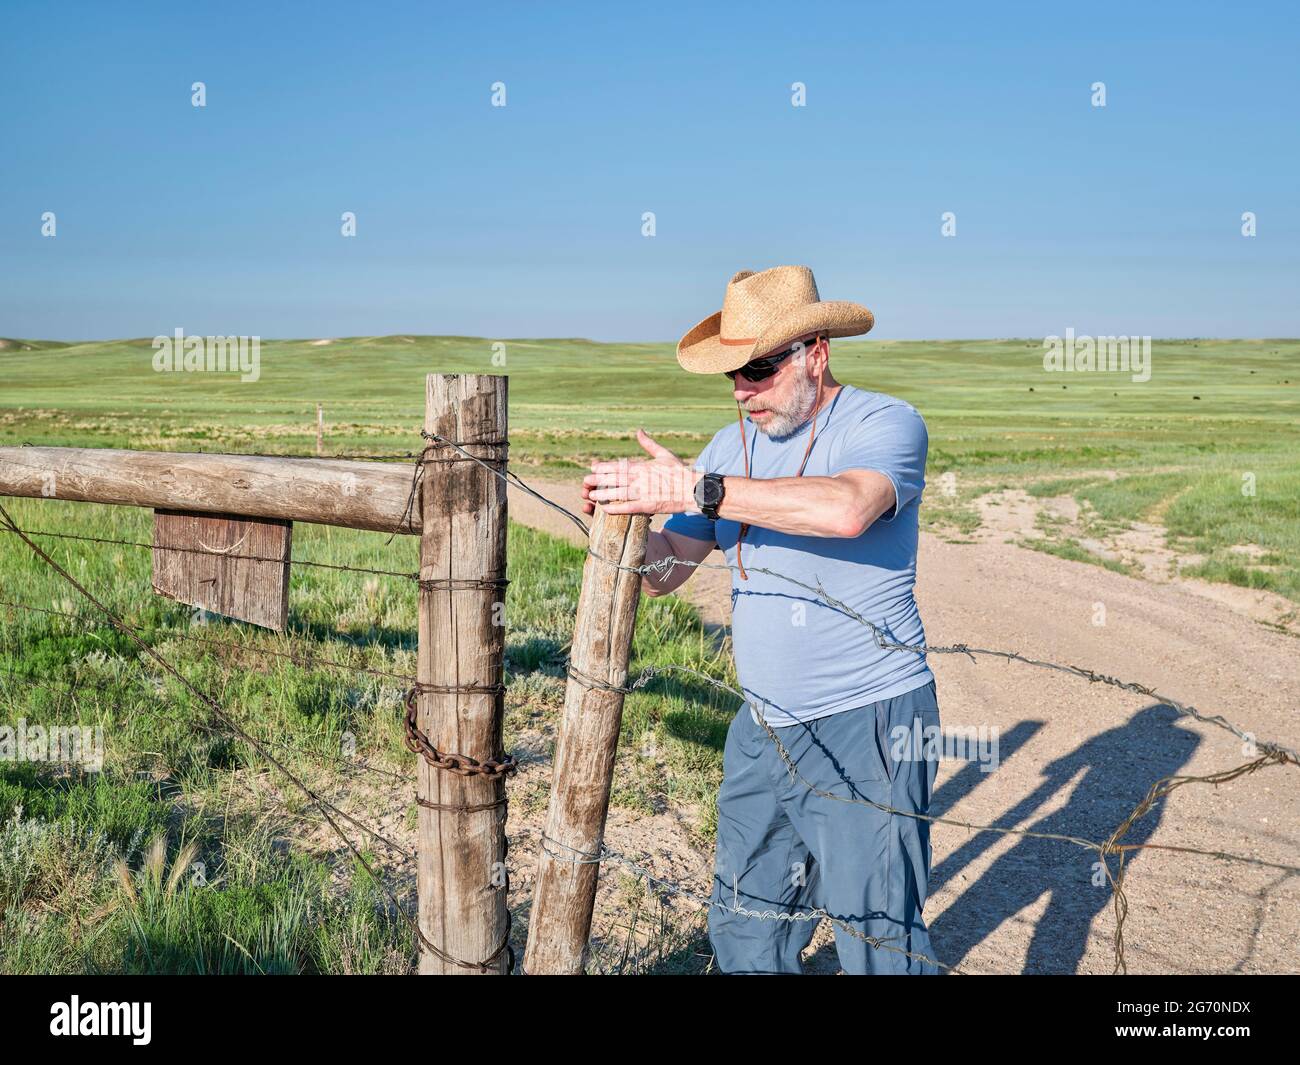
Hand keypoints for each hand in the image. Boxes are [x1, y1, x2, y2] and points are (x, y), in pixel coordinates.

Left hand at [582, 429, 699, 515]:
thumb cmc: (679, 472)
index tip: (592, 468)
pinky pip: (629, 507)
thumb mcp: (664, 454)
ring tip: (591, 496)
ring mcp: (644, 493)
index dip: (604, 467)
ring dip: (603, 494)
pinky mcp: (649, 506)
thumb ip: (648, 444)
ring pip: (618, 493)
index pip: (619, 465)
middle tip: (585, 482)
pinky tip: (605, 510)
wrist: (693, 489)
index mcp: (643, 466)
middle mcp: (641, 479)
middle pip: (615, 479)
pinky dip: (616, 508)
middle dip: (598, 480)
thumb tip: (639, 431)